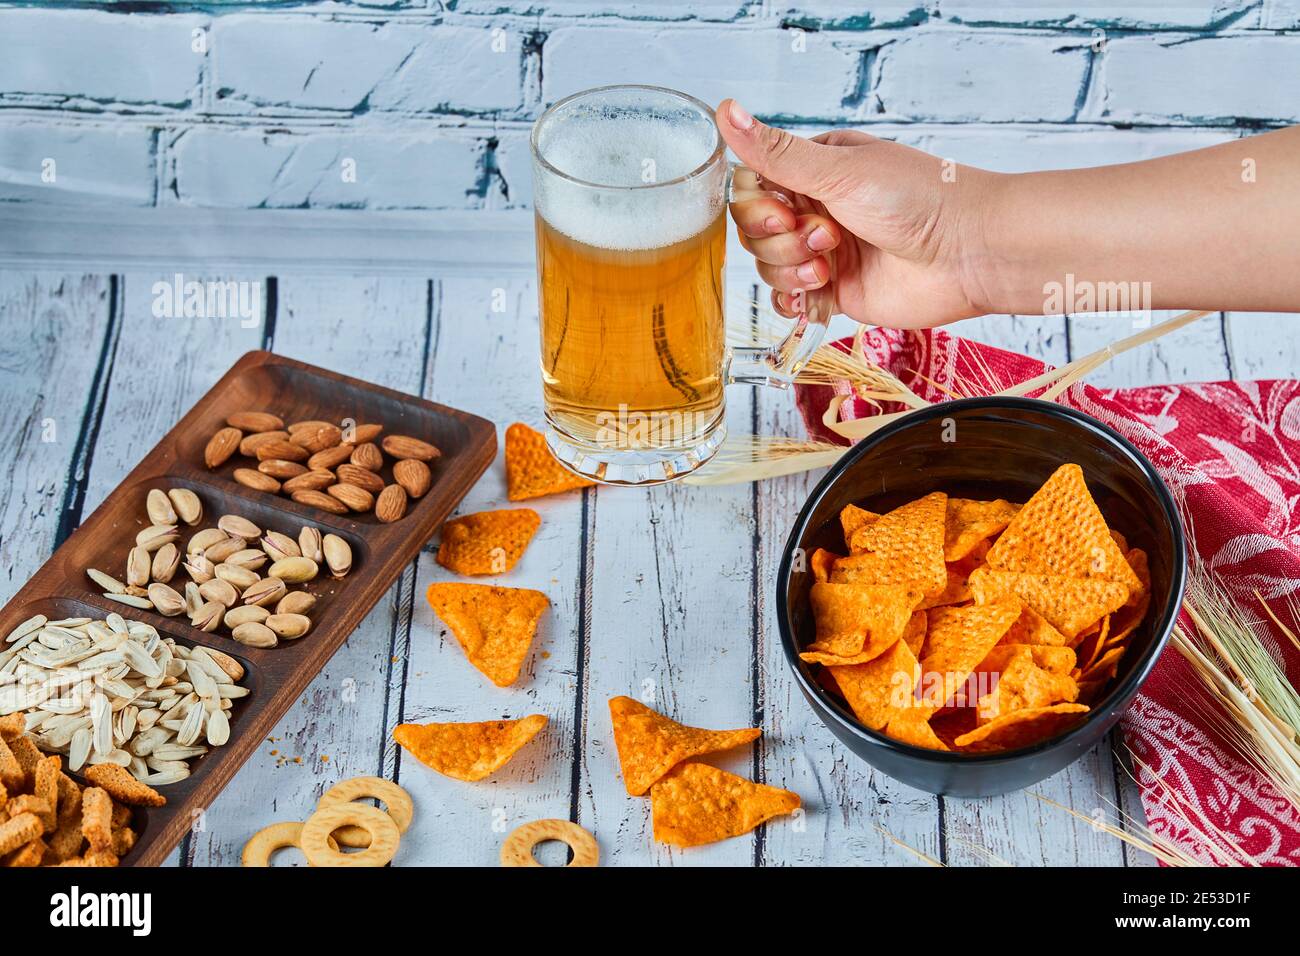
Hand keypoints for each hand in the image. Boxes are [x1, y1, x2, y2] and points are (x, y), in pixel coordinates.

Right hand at [716, 99, 1002, 328]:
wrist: (967, 253)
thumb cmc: (919, 199)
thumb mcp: (839, 170)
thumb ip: (776, 153)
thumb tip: (727, 112)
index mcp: (817, 169)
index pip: (753, 188)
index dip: (758, 209)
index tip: (786, 214)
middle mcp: (818, 208)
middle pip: (756, 230)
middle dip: (779, 240)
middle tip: (823, 238)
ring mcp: (825, 251)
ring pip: (769, 265)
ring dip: (790, 269)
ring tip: (828, 265)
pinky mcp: (836, 290)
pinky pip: (789, 298)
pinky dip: (793, 299)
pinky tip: (817, 291)